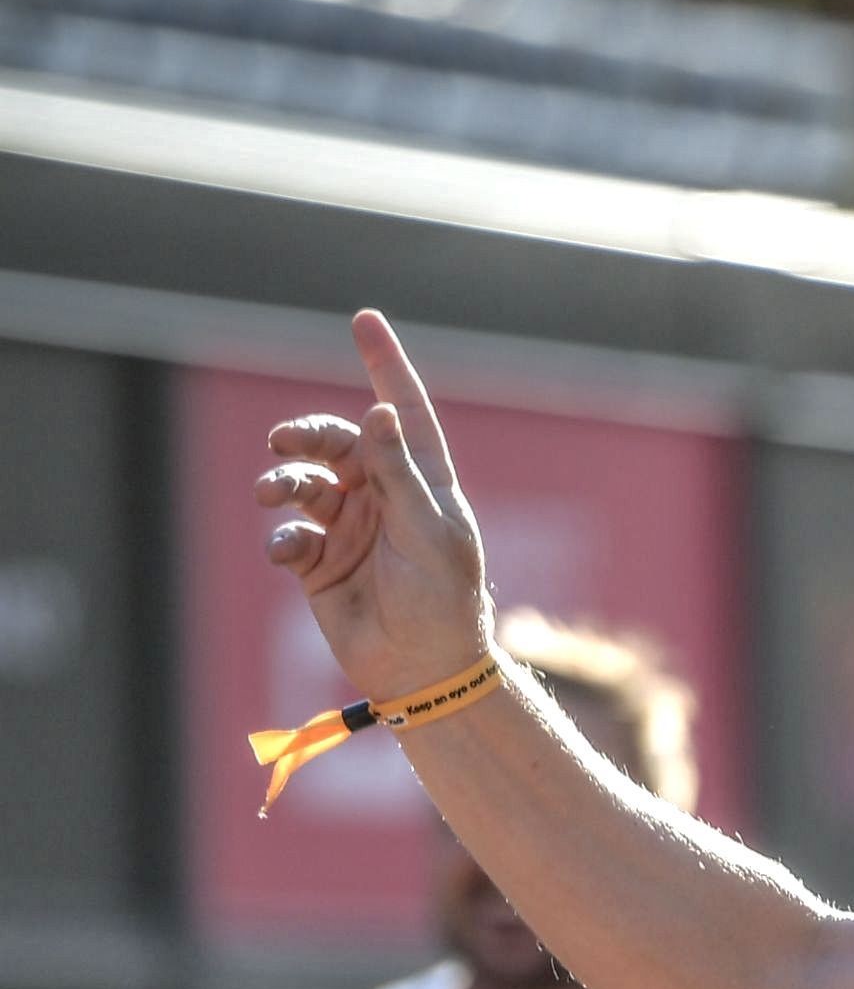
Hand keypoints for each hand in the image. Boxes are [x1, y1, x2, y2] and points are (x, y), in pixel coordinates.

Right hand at [256, 312, 498, 701]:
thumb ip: (398, 473)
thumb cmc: (443, 600)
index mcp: (422, 482)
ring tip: (275, 493)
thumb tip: (378, 412)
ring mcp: (349, 527)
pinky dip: (281, 536)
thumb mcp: (428, 531)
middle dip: (307, 435)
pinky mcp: (319, 562)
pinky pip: (288, 534)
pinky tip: (289, 551)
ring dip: (283, 480)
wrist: (424, 670)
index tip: (365, 319)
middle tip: (286, 443)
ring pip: (303, 481)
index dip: (385, 365)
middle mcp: (383, 496)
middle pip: (336, 441)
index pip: (402, 411)